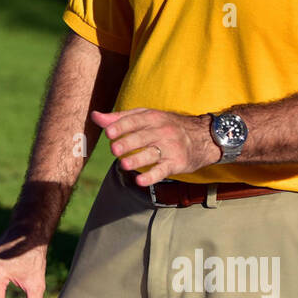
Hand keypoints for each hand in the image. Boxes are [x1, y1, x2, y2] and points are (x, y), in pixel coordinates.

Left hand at [91, 108, 220, 186]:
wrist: (203, 137)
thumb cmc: (167, 125)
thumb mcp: (146, 117)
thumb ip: (120, 118)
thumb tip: (95, 116)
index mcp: (152, 117)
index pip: (134, 121)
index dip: (121, 127)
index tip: (109, 133)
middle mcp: (161, 131)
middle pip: (142, 137)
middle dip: (127, 143)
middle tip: (114, 149)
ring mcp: (170, 148)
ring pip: (151, 154)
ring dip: (137, 160)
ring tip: (123, 164)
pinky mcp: (176, 163)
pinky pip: (162, 170)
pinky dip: (151, 177)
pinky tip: (140, 181)